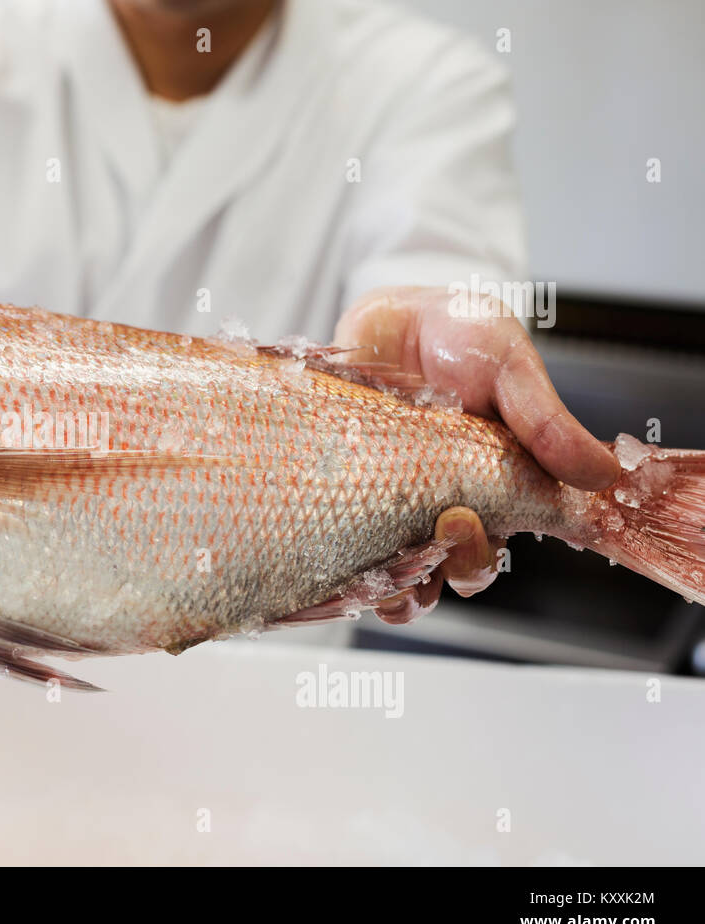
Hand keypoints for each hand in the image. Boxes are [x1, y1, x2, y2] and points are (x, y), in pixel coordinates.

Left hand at [332, 285, 620, 624]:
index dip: (497, 555)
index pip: (504, 543)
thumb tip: (601, 474)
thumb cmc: (459, 334)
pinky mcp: (349, 489)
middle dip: (463, 561)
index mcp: (495, 485)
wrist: (391, 311)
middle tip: (455, 521)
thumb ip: (545, 419)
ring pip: (406, 574)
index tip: (491, 532)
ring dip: (407, 586)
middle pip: (460, 567)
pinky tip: (348, 554)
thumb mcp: (510, 366)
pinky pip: (350, 548)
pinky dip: (351, 567)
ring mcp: (395, 499)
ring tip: (404, 562)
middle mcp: (447, 501)